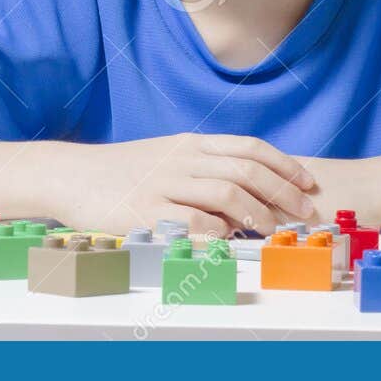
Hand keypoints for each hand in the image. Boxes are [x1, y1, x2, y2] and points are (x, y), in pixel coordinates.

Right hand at [0, 134, 318, 237]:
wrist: (73, 175)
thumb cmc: (125, 170)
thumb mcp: (169, 154)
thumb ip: (206, 164)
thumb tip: (250, 184)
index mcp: (192, 143)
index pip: (249, 147)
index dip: (283, 164)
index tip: (307, 182)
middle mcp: (183, 159)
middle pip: (246, 170)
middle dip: (282, 191)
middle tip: (303, 212)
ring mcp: (165, 183)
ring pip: (225, 191)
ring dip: (256, 212)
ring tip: (273, 229)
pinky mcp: (146, 210)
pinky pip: (192, 220)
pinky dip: (216, 229)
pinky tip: (229, 238)